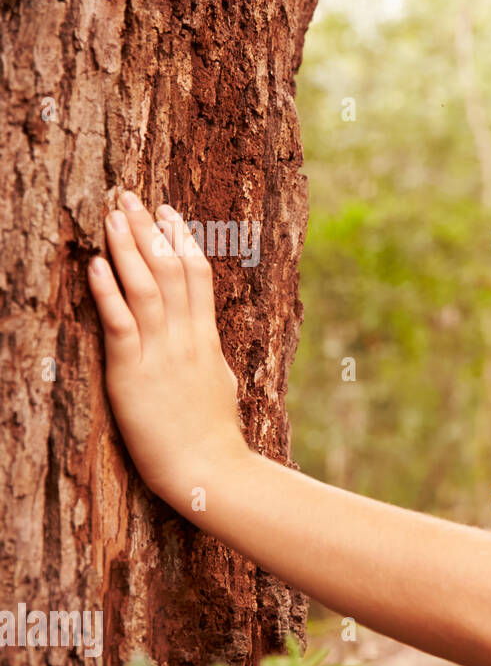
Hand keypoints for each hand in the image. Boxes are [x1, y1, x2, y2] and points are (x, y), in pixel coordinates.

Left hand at [87, 189, 248, 507]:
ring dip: (127, 248)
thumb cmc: (213, 436)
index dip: (182, 239)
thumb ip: (209, 357)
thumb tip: (206, 343)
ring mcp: (161, 354)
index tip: (166, 212)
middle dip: (148, 230)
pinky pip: (121, 323)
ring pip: (146, 287)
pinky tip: (95, 265)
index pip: (197, 275)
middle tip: (130, 196)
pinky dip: (108, 291)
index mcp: (207, 340)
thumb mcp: (219, 385)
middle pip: (171, 269)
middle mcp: (186, 338)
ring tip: (110, 215)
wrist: (209, 469)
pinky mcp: (134, 373)